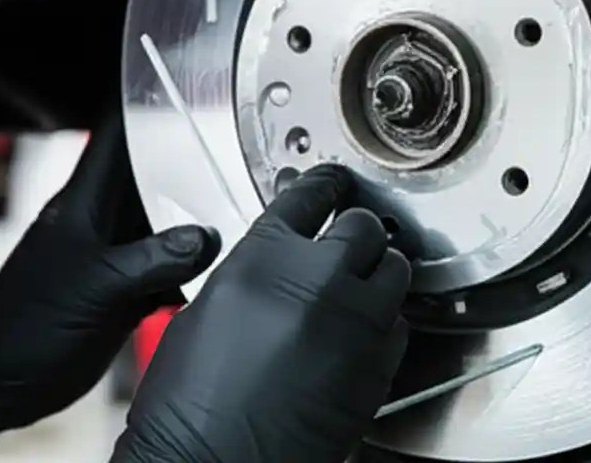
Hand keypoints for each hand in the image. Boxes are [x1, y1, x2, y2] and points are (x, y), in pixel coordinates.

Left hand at [0, 116, 221, 440]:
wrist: (0, 381)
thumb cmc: (25, 326)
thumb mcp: (99, 285)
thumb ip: (155, 257)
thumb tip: (206, 237)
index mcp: (85, 202)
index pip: (116, 135)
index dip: (143, 103)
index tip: (178, 80)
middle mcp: (102, 220)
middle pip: (152, 175)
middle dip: (189, 164)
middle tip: (234, 153)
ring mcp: (114, 255)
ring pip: (164, 222)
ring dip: (195, 220)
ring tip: (236, 211)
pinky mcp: (124, 290)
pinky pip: (168, 266)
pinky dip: (190, 268)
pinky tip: (209, 273)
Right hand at [111, 164, 411, 462]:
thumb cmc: (191, 404)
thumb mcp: (205, 311)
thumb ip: (254, 271)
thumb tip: (277, 258)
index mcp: (266, 258)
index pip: (312, 195)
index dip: (324, 185)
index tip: (332, 184)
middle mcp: (319, 281)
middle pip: (363, 226)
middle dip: (352, 232)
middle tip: (342, 244)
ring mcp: (356, 322)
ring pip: (394, 268)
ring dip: (376, 272)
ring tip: (355, 287)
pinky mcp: (379, 364)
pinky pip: (399, 323)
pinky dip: (384, 321)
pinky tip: (358, 332)